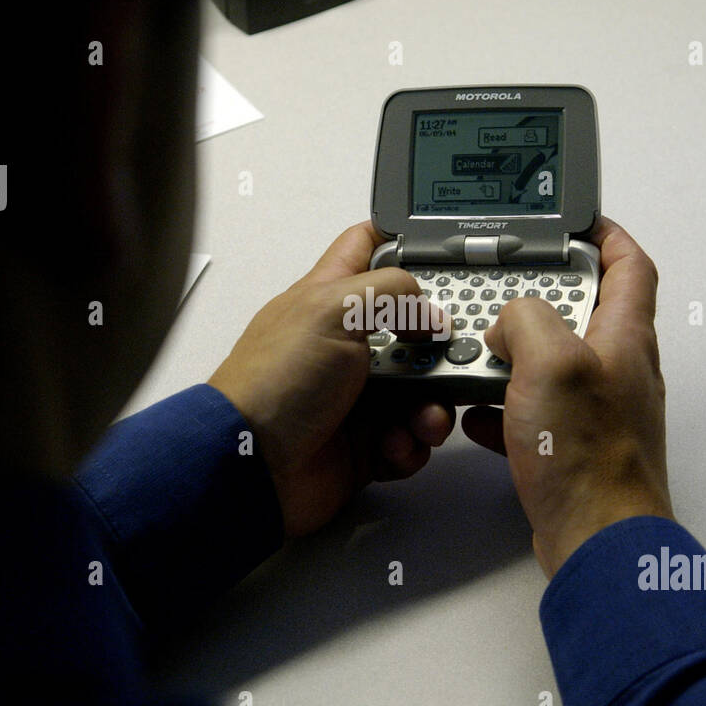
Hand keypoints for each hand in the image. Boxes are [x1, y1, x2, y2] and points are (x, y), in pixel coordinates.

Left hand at [207, 222, 454, 536]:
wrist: (253, 466)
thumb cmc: (275, 382)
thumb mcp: (332, 310)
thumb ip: (392, 291)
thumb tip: (432, 312)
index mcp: (332, 300)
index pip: (368, 249)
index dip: (402, 239)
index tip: (444, 247)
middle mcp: (349, 344)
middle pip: (416, 328)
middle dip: (442, 344)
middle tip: (452, 355)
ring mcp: (360, 395)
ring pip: (423, 390)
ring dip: (432, 406)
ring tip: (421, 419)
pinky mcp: (368, 442)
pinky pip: (411, 438)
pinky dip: (411, 443)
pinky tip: (392, 444)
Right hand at [462, 217, 673, 578]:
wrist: (596, 540)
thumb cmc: (589, 459)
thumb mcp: (550, 362)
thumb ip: (527, 319)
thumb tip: (509, 319)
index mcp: (624, 338)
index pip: (631, 266)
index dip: (606, 236)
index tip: (576, 223)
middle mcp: (617, 371)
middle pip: (581, 314)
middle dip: (535, 302)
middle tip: (502, 298)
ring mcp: (597, 412)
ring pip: (550, 366)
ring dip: (511, 358)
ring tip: (479, 357)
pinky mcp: (572, 448)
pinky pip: (534, 413)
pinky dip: (503, 407)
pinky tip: (477, 414)